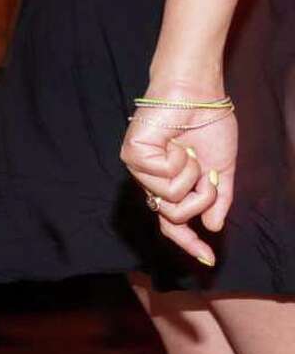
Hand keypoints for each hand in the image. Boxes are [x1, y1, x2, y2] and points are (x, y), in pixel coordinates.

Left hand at [122, 101, 234, 265]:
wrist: (200, 95)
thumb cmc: (208, 125)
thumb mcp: (222, 170)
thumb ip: (218, 201)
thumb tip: (213, 227)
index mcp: (169, 185)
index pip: (174, 223)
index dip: (190, 242)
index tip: (208, 259)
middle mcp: (150, 181)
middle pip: (174, 216)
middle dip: (201, 198)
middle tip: (206, 172)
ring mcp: (139, 170)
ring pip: (170, 200)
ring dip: (191, 175)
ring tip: (188, 151)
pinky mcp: (132, 157)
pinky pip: (163, 178)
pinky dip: (179, 161)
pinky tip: (176, 143)